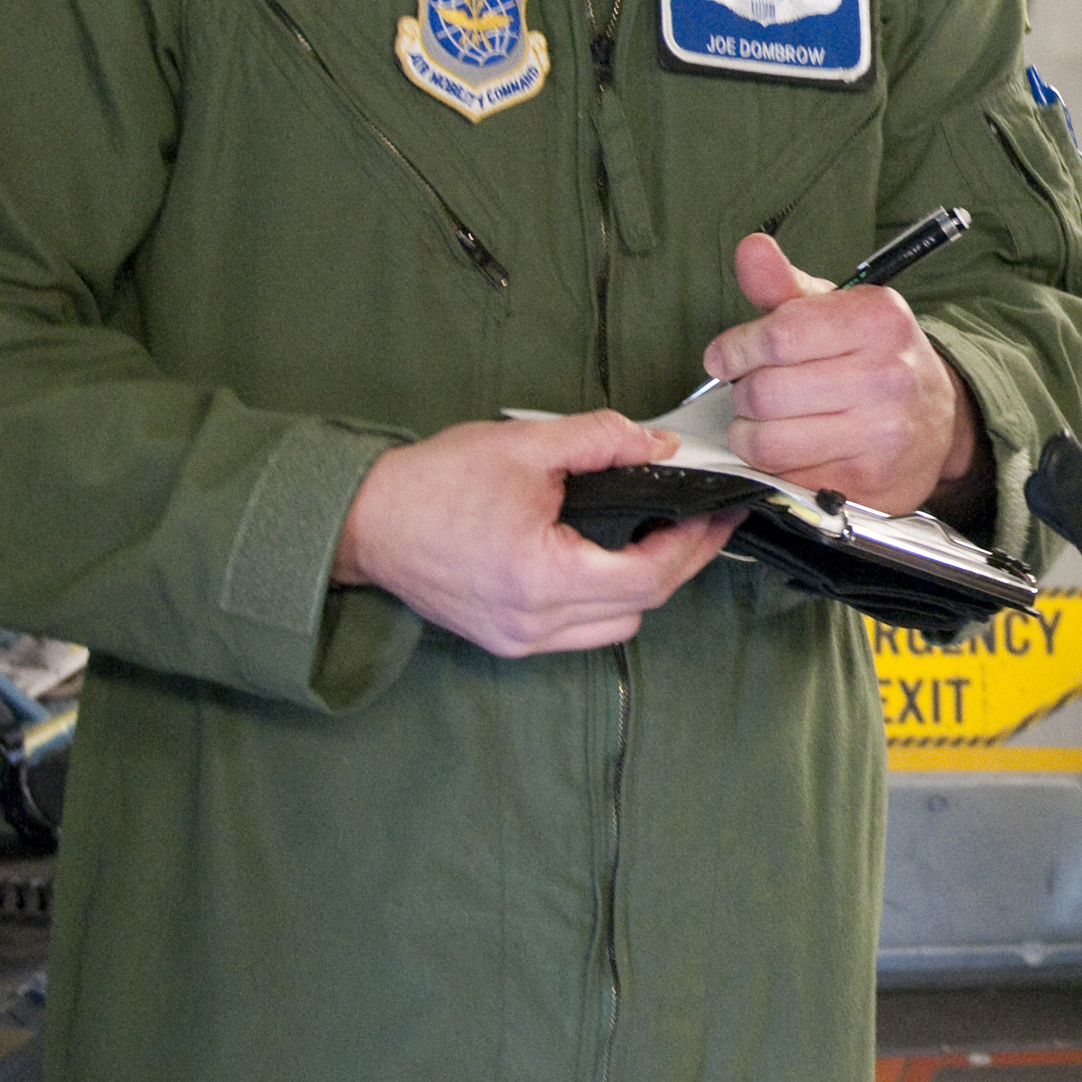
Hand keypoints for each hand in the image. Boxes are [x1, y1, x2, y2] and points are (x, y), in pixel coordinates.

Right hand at [331, 411, 740, 657]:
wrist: (364, 521)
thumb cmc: (435, 483)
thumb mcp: (527, 445)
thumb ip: (603, 441)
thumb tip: (661, 450)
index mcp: (541, 579)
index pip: (646, 577)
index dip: (691, 543)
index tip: (717, 509)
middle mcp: (533, 624)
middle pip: (639, 608)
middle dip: (681, 562)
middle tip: (706, 519)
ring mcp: (519, 639)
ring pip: (614, 627)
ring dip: (646, 586)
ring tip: (665, 535)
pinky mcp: (506, 640)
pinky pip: (580, 630)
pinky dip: (607, 598)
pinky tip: (614, 558)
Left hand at [703, 234, 983, 516]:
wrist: (938, 419)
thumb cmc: (876, 357)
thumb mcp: (838, 310)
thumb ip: (785, 283)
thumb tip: (750, 247)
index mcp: (879, 320)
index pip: (778, 334)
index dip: (735, 348)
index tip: (724, 357)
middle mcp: (888, 375)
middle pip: (766, 391)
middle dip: (742, 392)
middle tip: (751, 390)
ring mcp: (881, 433)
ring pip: (768, 440)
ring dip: (748, 433)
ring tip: (763, 421)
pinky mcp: (867, 481)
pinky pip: (785, 477)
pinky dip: (774, 465)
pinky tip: (791, 448)